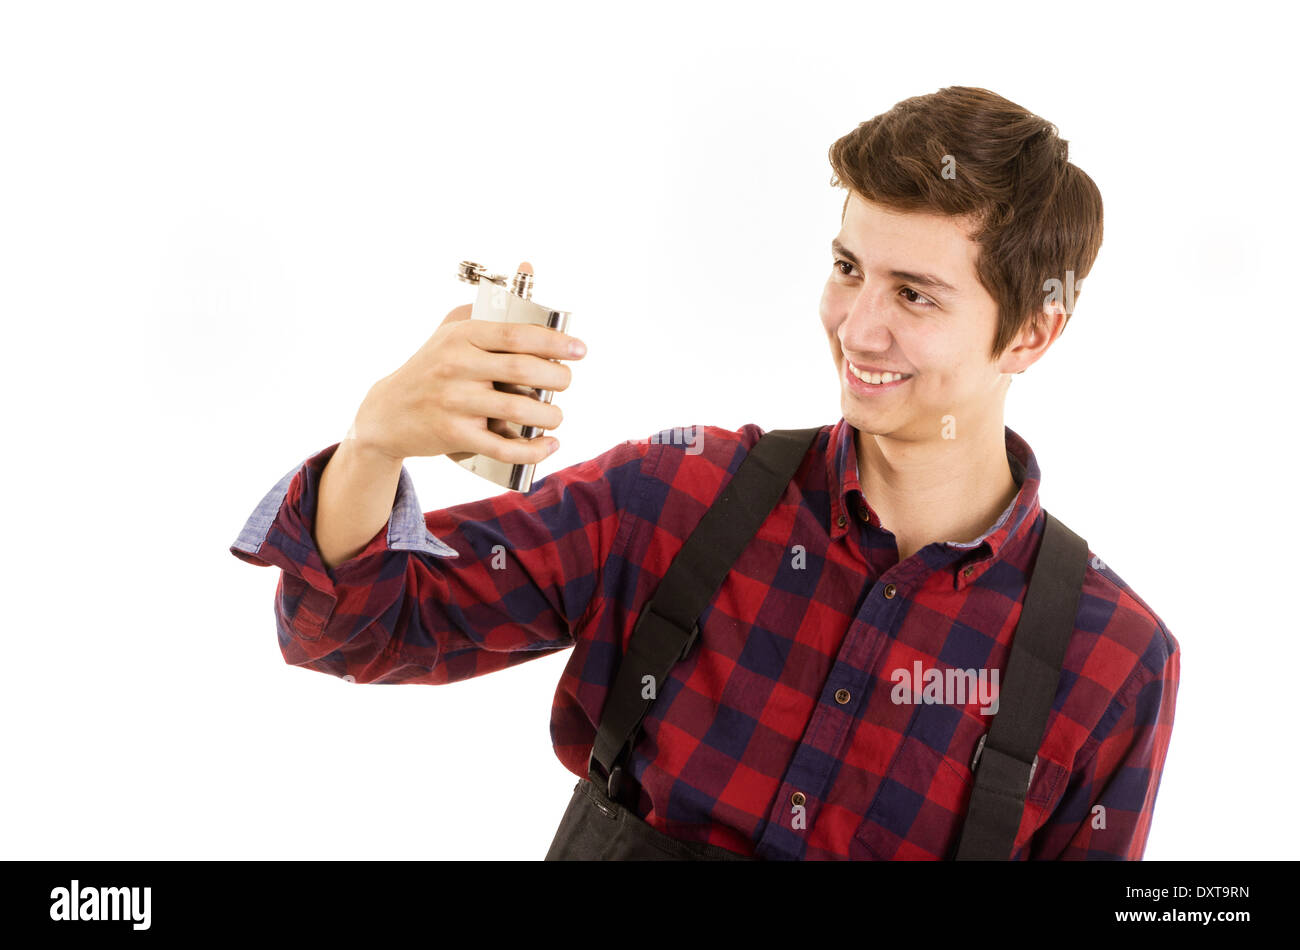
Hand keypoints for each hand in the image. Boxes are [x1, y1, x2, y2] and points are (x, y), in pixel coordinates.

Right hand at [349, 261, 585, 464]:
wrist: (387, 412)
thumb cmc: (431, 366)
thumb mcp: (452, 329)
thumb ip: (489, 304)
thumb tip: (528, 267)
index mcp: (462, 336)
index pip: (517, 334)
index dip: (555, 342)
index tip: (579, 350)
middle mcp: (457, 366)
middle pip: (523, 371)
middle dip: (558, 378)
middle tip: (566, 382)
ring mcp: (454, 402)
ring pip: (518, 409)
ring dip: (550, 416)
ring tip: (556, 415)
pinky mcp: (454, 435)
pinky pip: (502, 447)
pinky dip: (533, 450)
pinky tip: (549, 445)